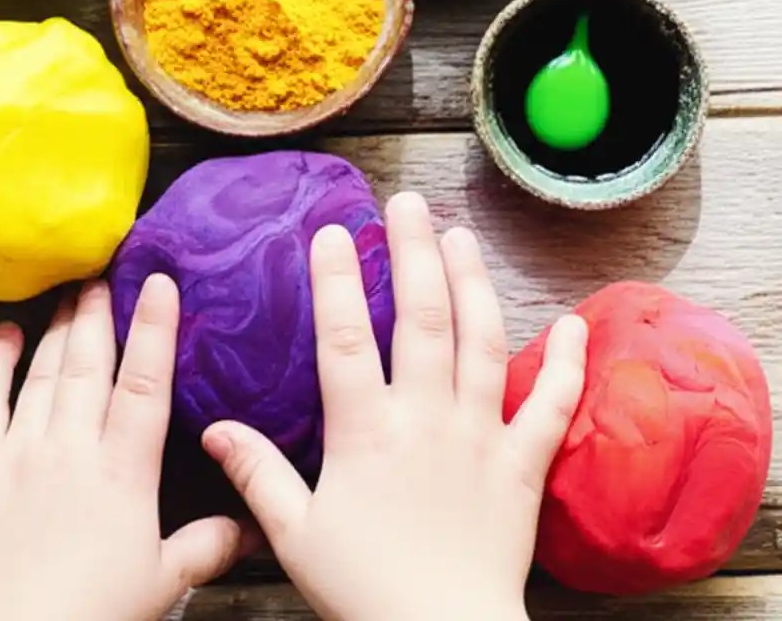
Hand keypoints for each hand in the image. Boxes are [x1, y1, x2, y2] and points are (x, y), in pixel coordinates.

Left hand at [0, 277, 253, 620]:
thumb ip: (207, 545)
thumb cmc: (92, 611)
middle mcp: (72, 447)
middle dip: (99, 312)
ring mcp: (22, 450)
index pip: (144, 383)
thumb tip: (250, 525)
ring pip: (44, 372)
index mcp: (124, 470)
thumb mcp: (164, 581)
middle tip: (104, 272)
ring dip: (59, 328)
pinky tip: (3, 334)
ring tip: (69, 292)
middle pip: (89, 363)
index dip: (153, 328)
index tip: (159, 282)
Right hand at [202, 192, 588, 620]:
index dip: (336, 280)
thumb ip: (257, 474)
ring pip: (480, 341)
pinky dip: (565, 362)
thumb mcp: (294, 534)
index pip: (345, 338)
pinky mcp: (523, 462)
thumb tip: (213, 428)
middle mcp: (425, 417)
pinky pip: (551, 403)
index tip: (331, 231)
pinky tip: (572, 324)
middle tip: (407, 204)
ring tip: (463, 236)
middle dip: (413, 253)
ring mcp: (480, 434)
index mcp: (364, 431)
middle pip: (422, 317)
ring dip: (473, 282)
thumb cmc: (365, 589)